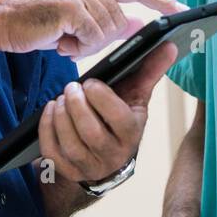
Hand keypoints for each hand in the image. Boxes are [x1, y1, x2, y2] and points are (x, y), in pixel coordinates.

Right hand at [0, 0, 184, 58]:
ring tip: (63, 39)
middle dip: (100, 39)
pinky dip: (76, 47)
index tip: (183, 11)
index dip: (161, 0)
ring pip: (107, 31)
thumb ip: (108, 18)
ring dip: (85, 44)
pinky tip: (59, 41)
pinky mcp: (70, 6)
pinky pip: (91, 37)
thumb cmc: (37, 21)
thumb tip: (139, 24)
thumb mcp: (77, 20)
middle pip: (120, 20)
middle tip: (73, 41)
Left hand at [38, 41, 178, 184]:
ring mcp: (89, 165)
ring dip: (61, 117)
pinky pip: (52, 153)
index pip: (119, 118)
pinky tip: (50, 111)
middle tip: (71, 88)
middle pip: (91, 132)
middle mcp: (112, 154)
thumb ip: (150, 71)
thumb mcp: (136, 98)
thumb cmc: (120, 120)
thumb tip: (169, 45)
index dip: (101, 98)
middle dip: (77, 106)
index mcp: (131, 134)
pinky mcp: (69, 171)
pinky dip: (47, 129)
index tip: (90, 82)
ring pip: (71, 144)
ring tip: (60, 99)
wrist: (105, 157)